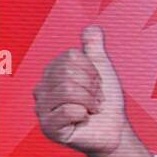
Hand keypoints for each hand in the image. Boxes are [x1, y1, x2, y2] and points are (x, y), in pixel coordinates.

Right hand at [33, 26, 128, 156]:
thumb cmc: (106, 100)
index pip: (70, 56)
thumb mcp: (102, 68)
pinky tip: (84, 119)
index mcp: (51, 73)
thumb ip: (94, 47)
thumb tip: (91, 28)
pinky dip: (84, 113)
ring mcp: (42, 109)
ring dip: (91, 100)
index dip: (92, 69)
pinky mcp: (49, 128)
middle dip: (92, 86)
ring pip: (68, 90)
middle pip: (67, 72)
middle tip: (96, 99)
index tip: (97, 84)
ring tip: (92, 108)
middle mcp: (41, 89)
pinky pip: (69, 110)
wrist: (115, 128)